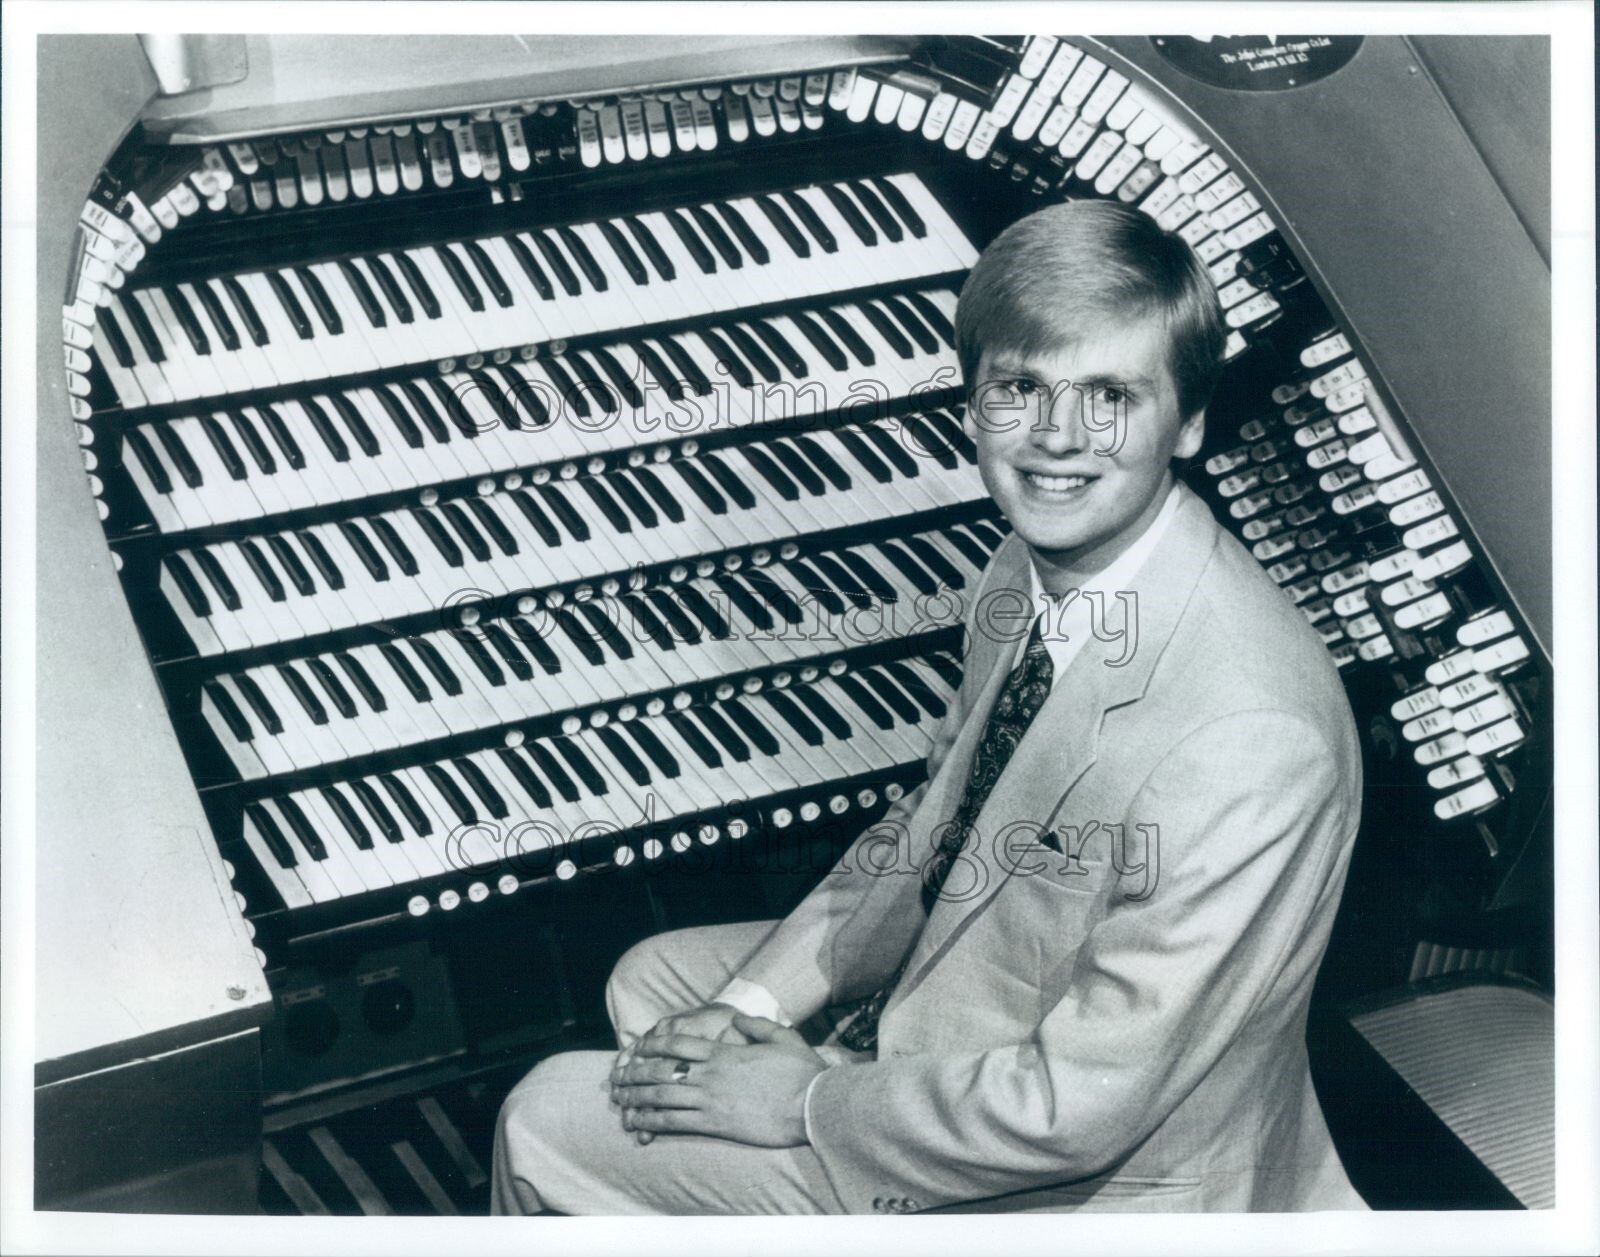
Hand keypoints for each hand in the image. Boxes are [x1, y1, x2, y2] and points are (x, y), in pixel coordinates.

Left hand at [611, 1013, 826, 1147]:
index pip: (678, 1044)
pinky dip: (651, 1122)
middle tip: (616, 1078)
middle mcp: (711, 1074)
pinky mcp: (716, 1125)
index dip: (653, 1045)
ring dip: (637, 1098)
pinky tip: (637, 1124)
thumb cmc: (802, 1073)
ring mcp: (711, 1100)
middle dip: (635, 1073)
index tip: (637, 1047)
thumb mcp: (782, 1038)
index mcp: (725, 1052)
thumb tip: (738, 1018)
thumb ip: (757, 1025)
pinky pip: (675, 1123)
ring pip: (662, 1097)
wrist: (813, 1105)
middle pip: (662, 1070)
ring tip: (619, 1101)